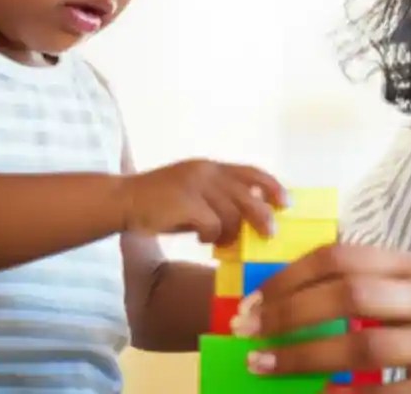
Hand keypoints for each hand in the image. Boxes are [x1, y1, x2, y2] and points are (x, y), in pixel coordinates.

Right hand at [120, 159, 285, 243]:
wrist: (123, 201)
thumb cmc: (161, 204)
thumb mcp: (194, 197)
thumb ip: (219, 202)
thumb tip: (249, 221)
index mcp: (211, 167)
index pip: (251, 172)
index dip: (272, 186)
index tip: (286, 202)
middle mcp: (206, 171)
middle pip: (249, 194)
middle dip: (262, 216)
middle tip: (269, 234)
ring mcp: (195, 185)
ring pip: (231, 214)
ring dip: (230, 233)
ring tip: (220, 242)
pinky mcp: (185, 201)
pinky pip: (212, 225)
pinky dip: (211, 236)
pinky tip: (202, 240)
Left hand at [230, 243, 410, 389]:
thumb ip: (392, 286)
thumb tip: (321, 297)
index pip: (342, 256)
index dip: (291, 275)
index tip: (255, 296)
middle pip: (345, 293)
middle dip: (287, 311)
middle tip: (247, 330)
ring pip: (361, 343)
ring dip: (305, 355)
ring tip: (267, 366)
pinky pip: (393, 391)